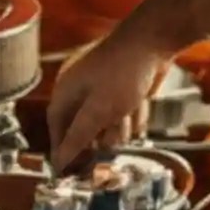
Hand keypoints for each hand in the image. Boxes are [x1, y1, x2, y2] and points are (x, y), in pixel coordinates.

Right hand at [47, 37, 168, 170]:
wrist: (153, 41)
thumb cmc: (122, 73)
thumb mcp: (98, 111)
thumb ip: (77, 138)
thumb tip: (59, 160)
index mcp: (65, 91)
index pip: (56, 127)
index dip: (63, 147)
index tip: (71, 168)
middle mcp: (80, 90)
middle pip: (85, 129)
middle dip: (102, 135)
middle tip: (113, 134)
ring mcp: (103, 90)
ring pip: (108, 125)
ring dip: (121, 126)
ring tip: (130, 112)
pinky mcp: (123, 90)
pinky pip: (124, 115)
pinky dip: (134, 114)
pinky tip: (141, 103)